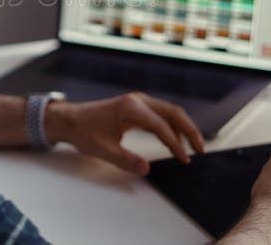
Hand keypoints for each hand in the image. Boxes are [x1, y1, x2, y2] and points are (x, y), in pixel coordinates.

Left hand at [45, 92, 203, 174]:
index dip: (175, 144)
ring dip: (184, 128)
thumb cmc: (84, 131)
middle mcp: (138, 100)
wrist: (70, 119)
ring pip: (170, 112)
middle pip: (173, 112)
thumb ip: (124, 160)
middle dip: (190, 131)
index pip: (161, 126)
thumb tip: (146, 169)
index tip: (184, 160)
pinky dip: (173, 126)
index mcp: (130, 108)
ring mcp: (139, 102)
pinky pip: (162, 114)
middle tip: (201, 151)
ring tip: (193, 148)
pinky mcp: (138, 106)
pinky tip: (177, 140)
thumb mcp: (102, 150)